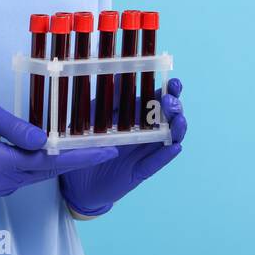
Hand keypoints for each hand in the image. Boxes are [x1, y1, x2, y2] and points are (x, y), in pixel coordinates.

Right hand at [0, 99, 117, 195]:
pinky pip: (28, 174)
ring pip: (39, 174)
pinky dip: (45, 163)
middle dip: (79, 160)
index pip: (48, 161)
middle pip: (49, 171)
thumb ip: (17, 128)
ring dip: (63, 162)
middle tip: (108, 148)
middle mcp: (1, 181)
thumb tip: (46, 139)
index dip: (79, 156)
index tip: (104, 151)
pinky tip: (59, 150)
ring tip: (90, 147)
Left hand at [60, 78, 186, 216]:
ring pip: (169, 139)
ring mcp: (145, 152)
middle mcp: (146, 132)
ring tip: (178, 121)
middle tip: (169, 102)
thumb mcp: (94, 116)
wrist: (76, 179)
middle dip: (175, 107)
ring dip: (177, 129)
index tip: (173, 83)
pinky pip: (156, 163)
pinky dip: (166, 155)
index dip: (170, 91)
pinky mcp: (139, 171)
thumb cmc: (87, 143)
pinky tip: (174, 147)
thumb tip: (120, 75)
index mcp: (137, 116)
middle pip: (170, 117)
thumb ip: (109, 100)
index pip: (159, 100)